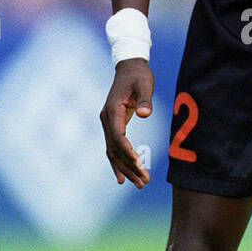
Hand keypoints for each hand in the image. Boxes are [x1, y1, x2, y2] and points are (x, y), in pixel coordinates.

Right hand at [100, 58, 154, 186]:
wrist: (129, 67)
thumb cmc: (138, 75)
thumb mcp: (144, 84)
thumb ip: (144, 99)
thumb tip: (144, 113)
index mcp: (113, 110)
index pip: (118, 136)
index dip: (127, 152)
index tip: (138, 164)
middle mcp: (106, 119)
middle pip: (115, 149)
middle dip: (129, 167)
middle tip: (143, 181)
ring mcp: (108, 123)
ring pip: (113, 152)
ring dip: (125, 169)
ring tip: (139, 183)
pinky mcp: (112, 125)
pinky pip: (113, 148)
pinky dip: (117, 163)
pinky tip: (123, 178)